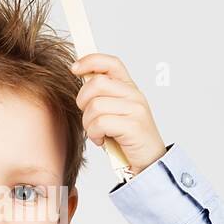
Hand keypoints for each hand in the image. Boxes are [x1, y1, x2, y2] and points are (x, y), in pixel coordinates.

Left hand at [70, 53, 167, 174]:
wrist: (149, 163)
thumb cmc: (127, 139)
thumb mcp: (114, 112)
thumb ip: (102, 96)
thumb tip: (80, 79)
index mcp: (129, 88)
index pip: (111, 63)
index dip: (90, 61)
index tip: (75, 68)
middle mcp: (134, 95)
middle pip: (96, 83)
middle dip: (83, 102)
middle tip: (88, 116)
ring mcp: (135, 109)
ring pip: (95, 106)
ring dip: (88, 124)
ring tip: (97, 133)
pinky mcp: (133, 126)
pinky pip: (100, 123)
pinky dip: (95, 135)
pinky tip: (102, 140)